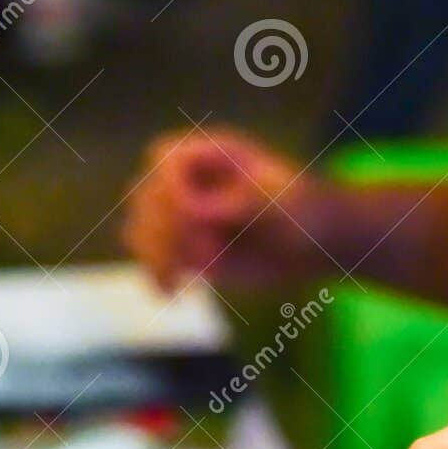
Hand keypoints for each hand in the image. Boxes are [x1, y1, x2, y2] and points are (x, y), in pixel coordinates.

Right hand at [123, 128, 333, 292]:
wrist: (308, 244)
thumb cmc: (300, 208)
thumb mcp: (278, 197)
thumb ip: (238, 199)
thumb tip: (193, 211)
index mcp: (207, 155)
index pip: (163, 159)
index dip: (166, 185)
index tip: (190, 214)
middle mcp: (186, 183)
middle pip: (143, 197)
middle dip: (165, 228)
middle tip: (205, 253)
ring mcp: (179, 219)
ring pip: (138, 232)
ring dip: (155, 258)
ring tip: (181, 280)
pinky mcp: (182, 252)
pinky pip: (151, 263)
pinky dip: (157, 278)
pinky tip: (174, 293)